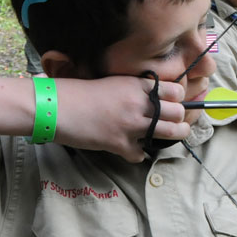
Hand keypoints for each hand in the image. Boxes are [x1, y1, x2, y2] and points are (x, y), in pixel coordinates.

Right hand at [53, 75, 189, 162]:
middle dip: (180, 120)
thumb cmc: (79, 91)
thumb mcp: (113, 82)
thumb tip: (151, 100)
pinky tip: (132, 150)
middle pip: (178, 113)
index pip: (176, 91)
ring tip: (169, 136)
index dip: (178, 99)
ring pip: (170, 133)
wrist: (57, 106)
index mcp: (137, 85)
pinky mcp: (119, 144)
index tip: (173, 104)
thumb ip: (134, 90)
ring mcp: (131, 124)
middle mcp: (139, 104)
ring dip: (173, 136)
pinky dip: (138, 154)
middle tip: (175, 123)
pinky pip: (141, 154)